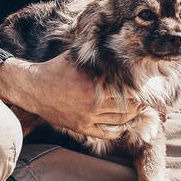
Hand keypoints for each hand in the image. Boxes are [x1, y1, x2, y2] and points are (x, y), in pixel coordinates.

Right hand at [0, 54, 139, 140]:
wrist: (33, 88)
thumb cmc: (55, 69)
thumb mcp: (76, 58)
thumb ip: (95, 56)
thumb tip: (114, 47)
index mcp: (95, 85)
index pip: (127, 89)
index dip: (140, 89)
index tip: (147, 86)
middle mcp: (94, 104)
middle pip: (129, 107)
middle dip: (140, 103)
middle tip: (147, 98)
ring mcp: (88, 118)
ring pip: (121, 121)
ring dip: (133, 116)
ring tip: (139, 109)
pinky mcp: (82, 128)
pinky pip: (107, 133)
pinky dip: (119, 129)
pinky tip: (124, 123)